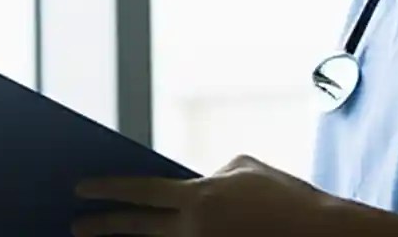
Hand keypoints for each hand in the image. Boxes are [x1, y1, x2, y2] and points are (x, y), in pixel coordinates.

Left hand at [72, 154, 335, 236]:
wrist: (321, 236)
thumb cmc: (286, 198)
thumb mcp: (245, 168)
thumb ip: (211, 174)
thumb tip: (193, 188)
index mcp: (199, 197)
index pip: (141, 191)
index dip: (108, 189)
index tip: (80, 189)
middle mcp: (194, 230)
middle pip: (137, 228)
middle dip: (104, 226)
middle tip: (75, 225)